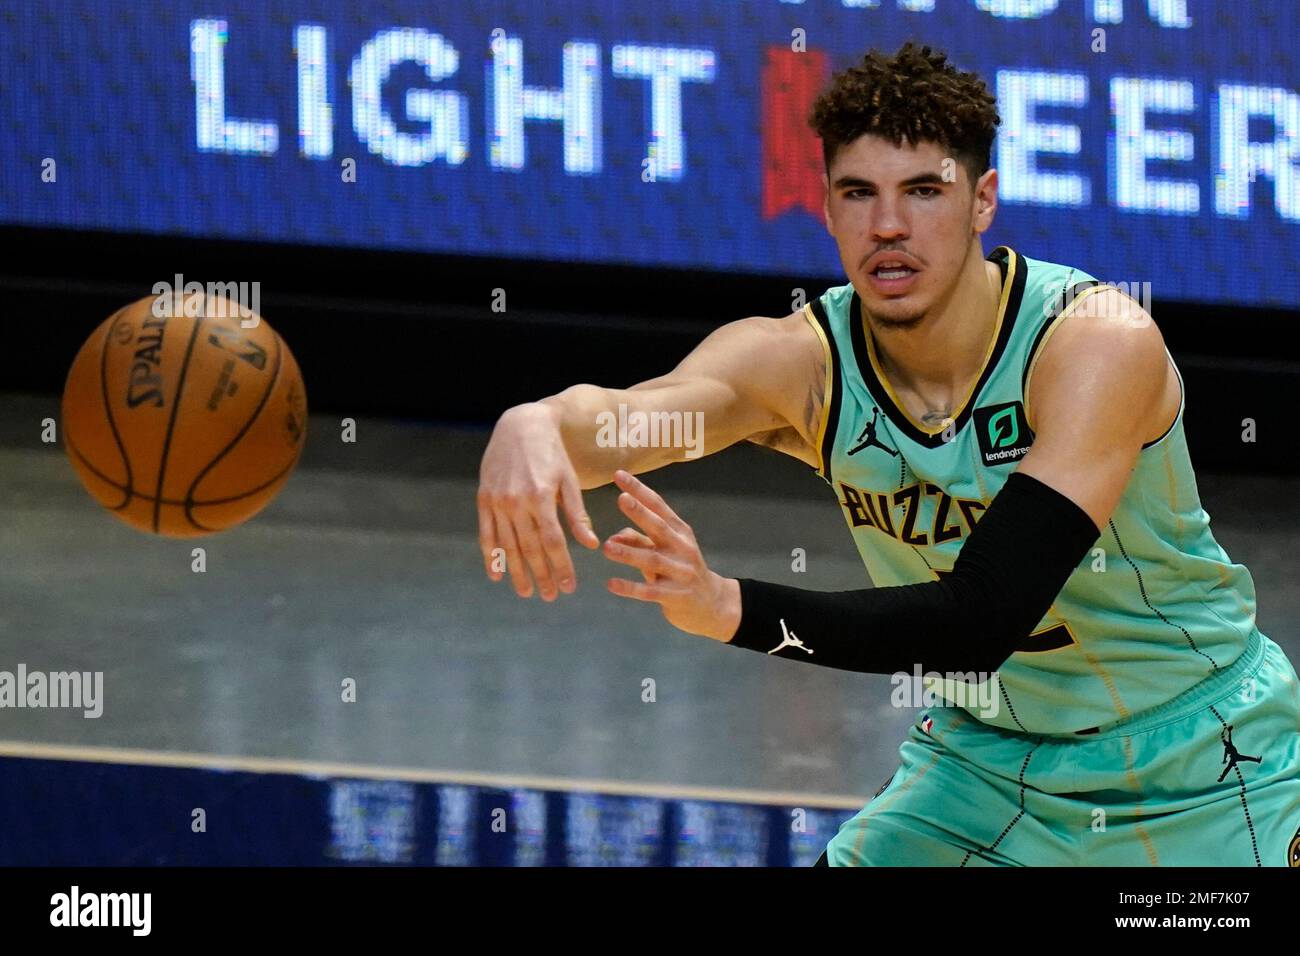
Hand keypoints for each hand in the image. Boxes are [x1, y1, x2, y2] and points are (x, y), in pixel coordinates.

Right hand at [478, 402, 599, 599]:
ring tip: (526, 592)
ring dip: (517, 572)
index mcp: (541, 496)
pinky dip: (491, 556)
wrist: (520, 425)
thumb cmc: (553, 454)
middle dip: (541, 575)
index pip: (553, 541)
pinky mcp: (484, 499)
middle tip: (549, 596)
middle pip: (530, 548)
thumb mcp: (569, 480)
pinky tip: (496, 576)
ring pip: (507, 545)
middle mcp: (516, 501)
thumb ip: (577, 514)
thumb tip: (590, 545)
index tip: (568, 587)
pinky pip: (486, 534)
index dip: (561, 566)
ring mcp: (497, 501)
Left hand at [601, 470, 740, 641]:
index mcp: (680, 532)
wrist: (712, 603)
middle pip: (659, 527)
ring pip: (653, 560)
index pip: (658, 506)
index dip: (639, 490)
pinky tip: (611, 584)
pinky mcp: (676, 596)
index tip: (619, 475)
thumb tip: (615, 536)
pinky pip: (650, 592)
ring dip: (629, 553)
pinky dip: (630, 588)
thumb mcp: (665, 551)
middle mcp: (682, 548)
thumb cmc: (681, 570)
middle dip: (640, 513)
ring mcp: (681, 573)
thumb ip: (640, 541)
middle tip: (622, 499)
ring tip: (607, 547)